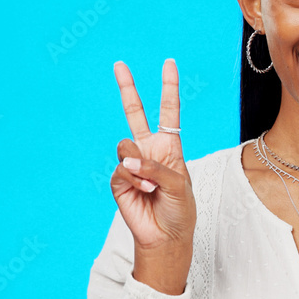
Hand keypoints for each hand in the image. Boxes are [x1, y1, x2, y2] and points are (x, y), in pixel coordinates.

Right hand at [110, 59, 195, 292]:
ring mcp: (132, 164)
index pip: (168, 111)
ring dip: (139, 164)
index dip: (169, 87)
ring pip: (125, 146)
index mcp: (169, 146)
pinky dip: (135, 180)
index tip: (169, 63)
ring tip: (151, 184)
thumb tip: (127, 160)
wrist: (166, 236)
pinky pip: (122, 170)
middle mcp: (148, 150)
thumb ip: (156, 168)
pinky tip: (145, 192)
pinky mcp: (118, 180)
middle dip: (127, 88)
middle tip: (119, 64)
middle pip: (135, 113)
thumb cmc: (180, 209)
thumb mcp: (179, 184)